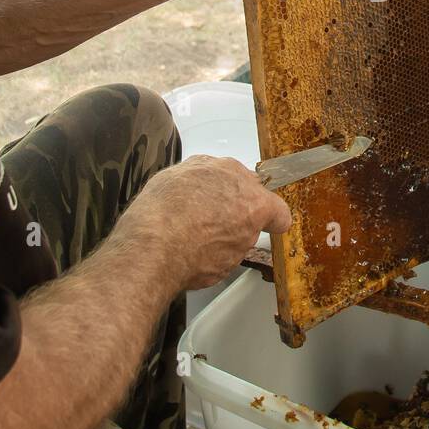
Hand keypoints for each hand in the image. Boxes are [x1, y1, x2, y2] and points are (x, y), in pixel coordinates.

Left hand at [128, 155, 291, 290]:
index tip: (272, 224)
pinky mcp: (178, 168)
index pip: (277, 209)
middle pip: (248, 185)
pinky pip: (191, 176)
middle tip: (229, 222)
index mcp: (255, 203)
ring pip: (219, 176)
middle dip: (242, 201)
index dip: (274, 221)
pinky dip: (189, 189)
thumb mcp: (229, 261)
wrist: (152, 245)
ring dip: (215, 191)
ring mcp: (205, 168)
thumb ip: (240, 239)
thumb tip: (235, 235)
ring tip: (200, 215)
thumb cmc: (191, 257)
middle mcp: (234, 177)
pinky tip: (179, 208)